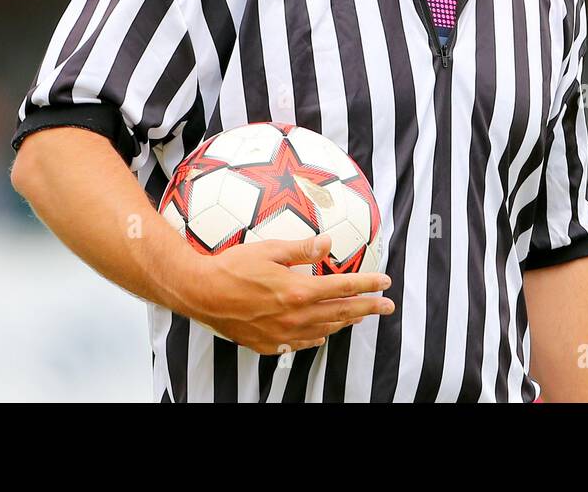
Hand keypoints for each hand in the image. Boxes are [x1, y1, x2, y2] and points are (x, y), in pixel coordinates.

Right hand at [177, 234, 393, 354]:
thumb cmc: (232, 267)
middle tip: (387, 306)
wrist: (200, 293)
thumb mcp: (270, 250)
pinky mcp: (268, 344)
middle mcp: (295, 316)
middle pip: (341, 312)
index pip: (343, 287)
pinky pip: (301, 343)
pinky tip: (322, 333)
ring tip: (360, 316)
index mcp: (298, 291)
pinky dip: (317, 336)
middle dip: (368, 308)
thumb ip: (302, 250)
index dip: (367, 285)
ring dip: (345, 322)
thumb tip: (328, 243)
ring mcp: (282, 333)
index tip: (386, 283)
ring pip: (324, 329)